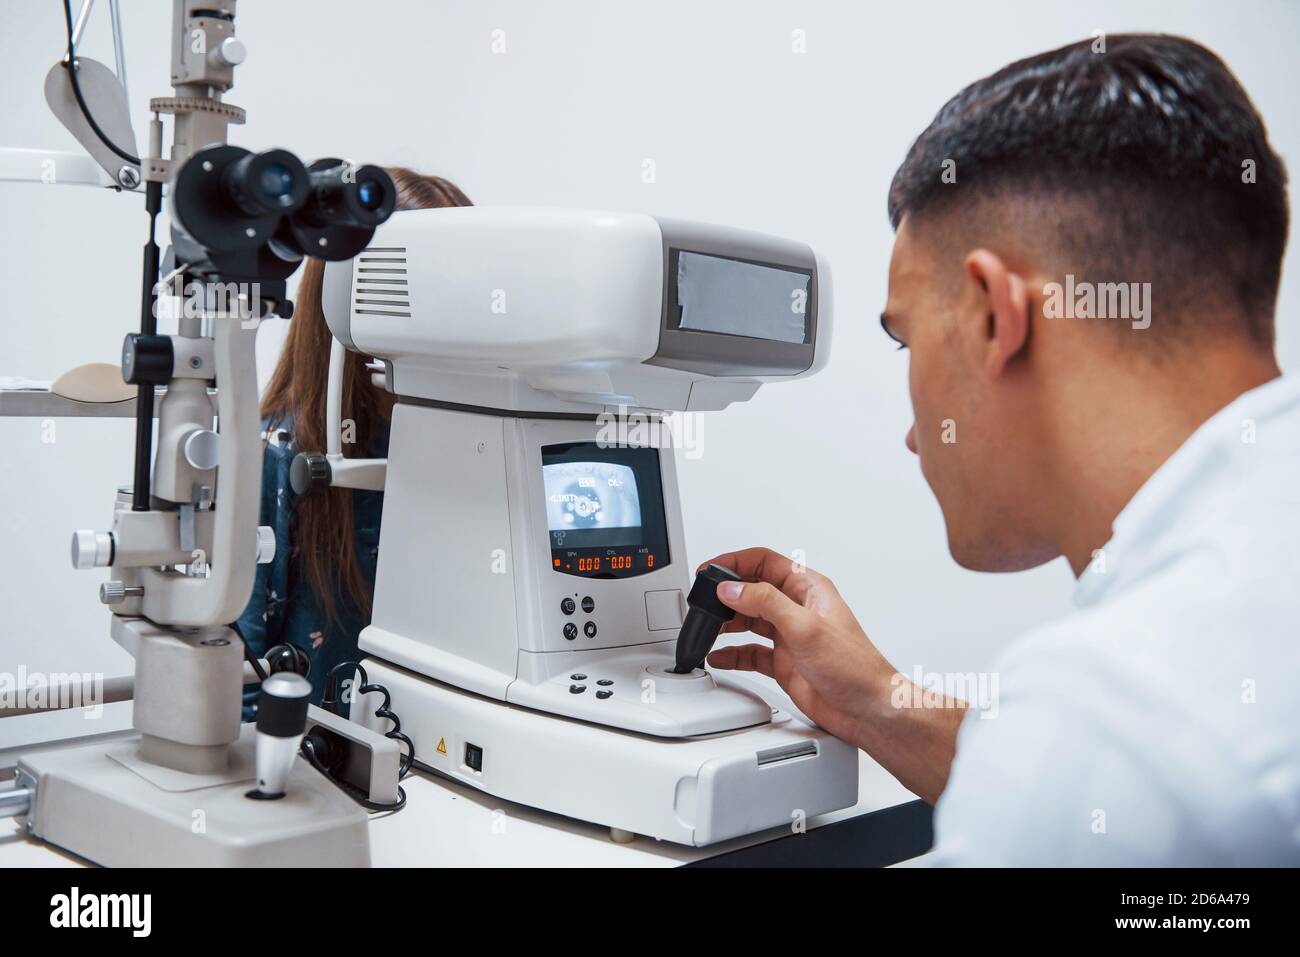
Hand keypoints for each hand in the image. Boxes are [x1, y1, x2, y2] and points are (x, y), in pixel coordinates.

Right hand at [701, 546, 963, 802]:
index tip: (711, 571)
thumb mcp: (805, 627)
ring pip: (749, 620)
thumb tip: (732, 589)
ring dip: (726, 623)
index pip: (765, 562)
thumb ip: (765, 603)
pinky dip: (733, 653)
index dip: (735, 562)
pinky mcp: (784, 662)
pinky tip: (719, 656)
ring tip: (706, 626)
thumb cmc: (853, 666)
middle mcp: (797, 609)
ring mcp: (789, 636)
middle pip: (753, 590)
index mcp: (808, 589)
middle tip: (702, 599)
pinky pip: (751, 652)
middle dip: (726, 593)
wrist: (866, 709)